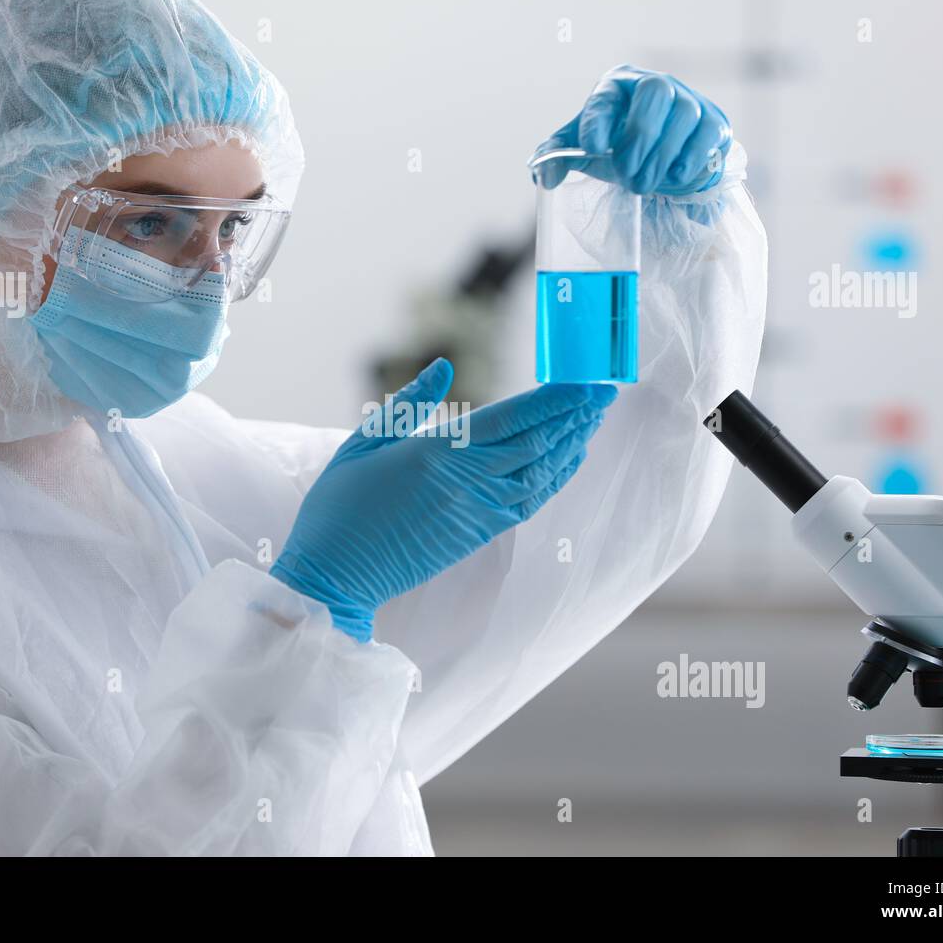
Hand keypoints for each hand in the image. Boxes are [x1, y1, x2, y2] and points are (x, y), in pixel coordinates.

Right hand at [270, 359, 616, 640]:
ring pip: (541, 472)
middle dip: (576, 415)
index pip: (513, 418)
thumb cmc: (340, 507)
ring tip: (593, 419)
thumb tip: (442, 367)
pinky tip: (568, 459)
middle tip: (605, 392)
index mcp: (438, 453)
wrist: (337, 575)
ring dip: (571, 444)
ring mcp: (477, 511)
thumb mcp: (363, 442)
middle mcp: (468, 482)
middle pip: (538, 442)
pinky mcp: (478, 534)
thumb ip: (408, 403)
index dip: (556, 399)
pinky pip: (530, 500)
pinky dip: (555, 476)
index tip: (586, 380)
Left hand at [533, 65, 730, 195]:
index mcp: (617, 88)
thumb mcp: (586, 151)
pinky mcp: (713, 122)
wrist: (660, 162)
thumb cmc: (618, 148)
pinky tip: (674, 176)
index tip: (593, 149)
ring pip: (685, 112)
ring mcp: (689, 100)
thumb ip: (559, 157)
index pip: (606, 97)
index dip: (598, 122)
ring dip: (662, 153)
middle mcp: (655, 84)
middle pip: (655, 91)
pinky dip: (691, 158)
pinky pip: (709, 133)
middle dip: (640, 134)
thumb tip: (542, 174)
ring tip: (644, 183)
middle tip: (627, 171)